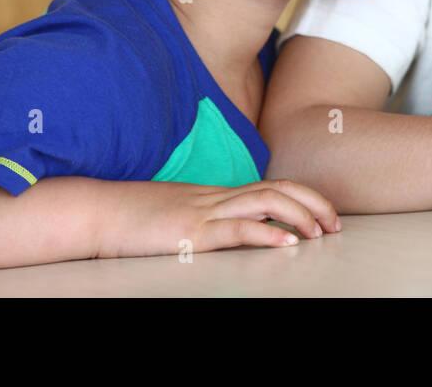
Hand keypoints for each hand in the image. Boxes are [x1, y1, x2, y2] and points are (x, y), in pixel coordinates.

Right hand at [93, 178, 340, 258]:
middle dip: (314, 204)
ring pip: (266, 203)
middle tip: (336, 225)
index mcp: (214, 194)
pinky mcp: (190, 234)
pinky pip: (236, 229)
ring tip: (320, 233)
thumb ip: (204, 216)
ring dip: (300, 217)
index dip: (304, 196)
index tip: (324, 214)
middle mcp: (215, 197)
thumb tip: (228, 229)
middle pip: (278, 189)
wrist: (95, 212)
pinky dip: (266, 234)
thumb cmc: (130, 217)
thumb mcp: (175, 212)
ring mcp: (204, 212)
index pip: (271, 185)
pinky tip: (285, 245)